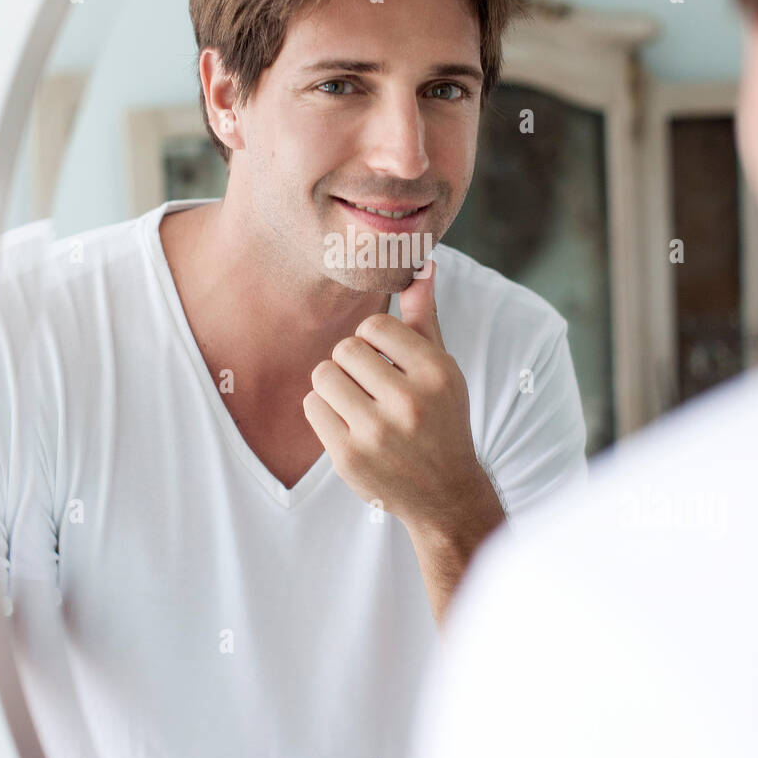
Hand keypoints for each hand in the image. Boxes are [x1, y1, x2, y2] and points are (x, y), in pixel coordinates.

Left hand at [303, 261, 481, 530]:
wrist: (445, 495)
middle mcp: (410, 402)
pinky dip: (324, 412)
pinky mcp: (349, 458)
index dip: (374, 341)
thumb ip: (425, 317)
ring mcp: (377, 433)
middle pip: (344, 349)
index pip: (373, 326)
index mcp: (436, 372)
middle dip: (352, 364)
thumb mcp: (442, 368)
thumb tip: (422, 262)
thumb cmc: (440, 419)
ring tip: (359, 402)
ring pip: (323, 375)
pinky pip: (312, 407)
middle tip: (372, 386)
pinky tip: (349, 425)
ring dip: (335, 385)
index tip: (388, 362)